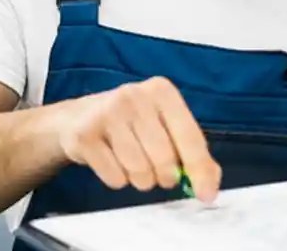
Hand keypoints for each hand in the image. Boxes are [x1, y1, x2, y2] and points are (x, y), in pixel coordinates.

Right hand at [56, 77, 221, 201]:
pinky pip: (115, 178)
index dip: (200, 170)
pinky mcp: (84, 134)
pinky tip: (111, 161)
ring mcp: (106, 113)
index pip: (190, 136)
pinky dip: (118, 179)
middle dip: (164, 176)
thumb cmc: (130, 123)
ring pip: (139, 171)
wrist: (78, 117)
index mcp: (161, 91)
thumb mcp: (165, 126)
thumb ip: (193, 153)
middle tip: (157, 171)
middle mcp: (134, 96)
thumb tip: (208, 187)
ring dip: (140, 179)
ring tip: (132, 163)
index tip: (206, 194)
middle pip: (165, 159)